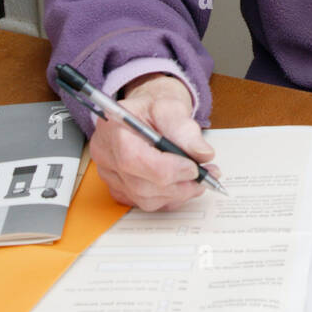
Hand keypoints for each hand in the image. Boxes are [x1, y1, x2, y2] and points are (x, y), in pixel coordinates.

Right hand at [89, 72, 218, 211]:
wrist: (146, 116)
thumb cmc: (154, 109)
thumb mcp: (172, 107)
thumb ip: (185, 129)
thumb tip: (202, 153)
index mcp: (113, 128)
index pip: (133, 159)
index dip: (167, 169)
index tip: (194, 167)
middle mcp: (106, 154)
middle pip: (140, 185)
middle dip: (178, 184)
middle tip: (205, 176)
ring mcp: (110, 175)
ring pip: (145, 199)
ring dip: (177, 193)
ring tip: (198, 179)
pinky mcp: (120, 189)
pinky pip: (146, 204)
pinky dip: (169, 198)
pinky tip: (182, 185)